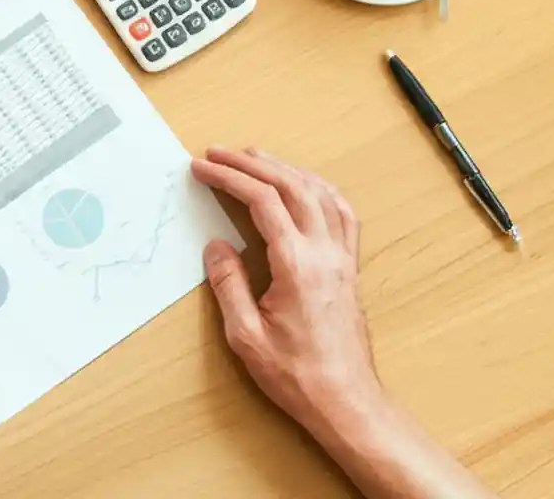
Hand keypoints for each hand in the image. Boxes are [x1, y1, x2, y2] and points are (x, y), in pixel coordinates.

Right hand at [193, 148, 496, 497]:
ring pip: (320, 193)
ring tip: (256, 158)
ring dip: (286, 169)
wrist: (345, 400)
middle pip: (291, 187)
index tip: (203, 168)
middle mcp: (325, 253)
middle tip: (220, 152)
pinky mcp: (350, 268)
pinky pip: (341, 213)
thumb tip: (217, 246)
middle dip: (252, 163)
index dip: (230, 178)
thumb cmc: (297, 375)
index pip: (262, 202)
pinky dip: (319, 189)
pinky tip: (305, 185)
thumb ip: (229, 285)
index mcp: (297, 265)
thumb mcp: (246, 336)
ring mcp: (343, 258)